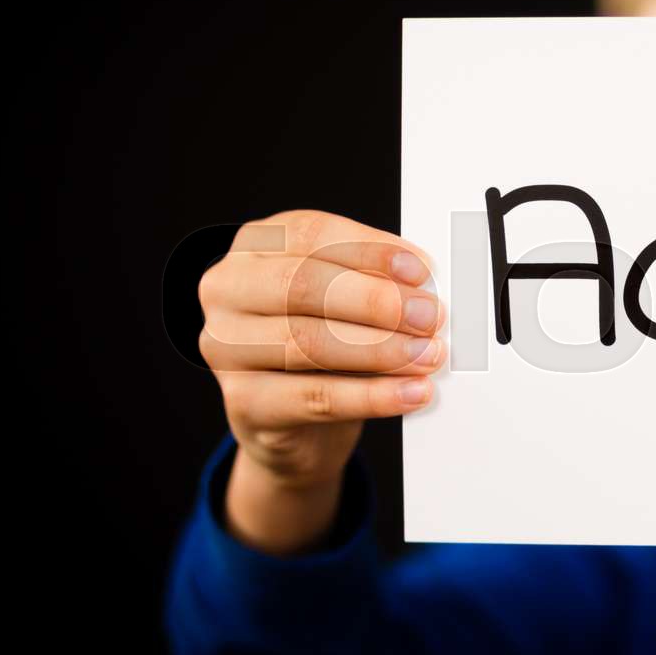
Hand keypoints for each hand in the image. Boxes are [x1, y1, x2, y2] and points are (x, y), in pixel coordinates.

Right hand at [197, 210, 445, 551]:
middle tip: (431, 316)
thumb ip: (376, 280)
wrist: (293, 420)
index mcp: (256, 245)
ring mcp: (224, 347)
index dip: (371, 251)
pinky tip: (411, 393)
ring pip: (308, 343)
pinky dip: (372, 396)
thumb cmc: (324, 339)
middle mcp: (228, 289)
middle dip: (377, 301)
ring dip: (382, 350)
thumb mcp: (345, 297)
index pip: (312, 234)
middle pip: (304, 286)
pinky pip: (315, 398)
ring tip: (429, 355)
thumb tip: (425, 283)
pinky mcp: (243, 403)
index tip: (421, 270)